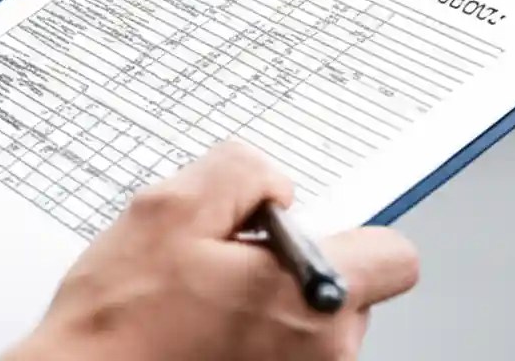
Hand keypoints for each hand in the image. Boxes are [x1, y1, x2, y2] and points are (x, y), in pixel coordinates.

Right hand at [7, 142, 419, 360]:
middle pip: (352, 291)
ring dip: (271, 308)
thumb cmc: (118, 322)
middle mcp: (323, 356)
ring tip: (203, 307)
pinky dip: (253, 342)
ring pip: (313, 326)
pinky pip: (286, 357)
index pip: (396, 257)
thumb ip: (243, 171)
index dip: (352, 233)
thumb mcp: (170, 208)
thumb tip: (275, 186)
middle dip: (296, 269)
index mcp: (313, 299)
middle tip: (228, 268)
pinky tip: (199, 336)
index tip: (302, 234)